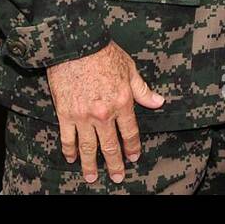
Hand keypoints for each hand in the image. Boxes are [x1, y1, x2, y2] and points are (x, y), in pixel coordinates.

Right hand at [46, 41, 163, 184]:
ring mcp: (83, 116)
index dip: (132, 147)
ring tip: (92, 177)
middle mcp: (103, 114)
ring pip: (88, 147)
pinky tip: (72, 159)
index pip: (130, 132)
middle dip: (114, 163)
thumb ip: (143, 90)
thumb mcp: (130, 69)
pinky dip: (70, 151)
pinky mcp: (65, 114)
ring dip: (91, 165)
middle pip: (110, 145)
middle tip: (117, 177)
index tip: (133, 157)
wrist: (76, 45)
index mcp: (122, 102)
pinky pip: (67, 138)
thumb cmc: (104, 53)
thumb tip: (159, 102)